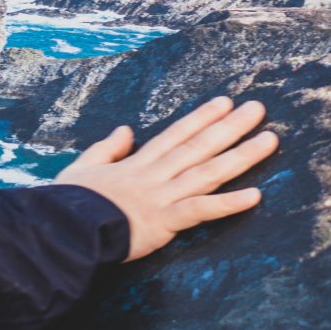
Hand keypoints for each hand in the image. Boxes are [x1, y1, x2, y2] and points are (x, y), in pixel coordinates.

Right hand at [55, 96, 278, 261]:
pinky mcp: (162, 223)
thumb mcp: (81, 167)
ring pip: (207, 172)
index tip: (224, 102)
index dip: (200, 118)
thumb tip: (126, 130)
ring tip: (269, 141)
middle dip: (230, 127)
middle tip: (258, 108)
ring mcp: (160, 197)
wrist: (61, 227)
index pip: (174, 135)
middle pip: (197, 147)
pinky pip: (200, 211)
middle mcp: (154, 175)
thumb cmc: (67, 202)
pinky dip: (227, 204)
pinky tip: (255, 195)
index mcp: (135, 164)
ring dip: (240, 156)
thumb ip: (106, 148)